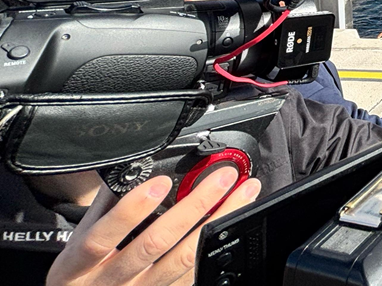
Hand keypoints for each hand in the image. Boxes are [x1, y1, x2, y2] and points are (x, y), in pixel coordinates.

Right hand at [47, 168, 261, 285]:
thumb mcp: (77, 239)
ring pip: (183, 259)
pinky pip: (190, 275)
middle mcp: (110, 281)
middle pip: (155, 243)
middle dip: (194, 206)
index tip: (160, 181)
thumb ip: (104, 205)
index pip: (103, 237)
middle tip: (223, 177)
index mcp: (78, 264)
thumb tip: (132, 169)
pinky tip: (230, 225)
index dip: (131, 211)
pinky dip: (212, 247)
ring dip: (216, 222)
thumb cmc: (79, 269)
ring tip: (242, 194)